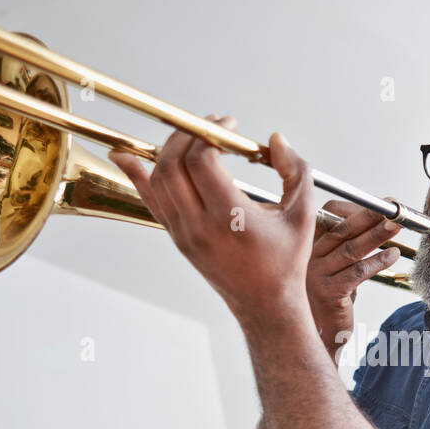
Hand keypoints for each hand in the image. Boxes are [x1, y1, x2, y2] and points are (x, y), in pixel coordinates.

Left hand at [109, 117, 315, 325]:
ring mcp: (184, 234)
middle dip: (186, 134)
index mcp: (232, 218)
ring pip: (158, 179)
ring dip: (168, 149)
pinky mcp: (177, 239)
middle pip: (173, 165)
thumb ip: (295, 170)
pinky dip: (138, 175)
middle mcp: (201, 227)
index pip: (202, 161)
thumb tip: (274, 139)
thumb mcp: (302, 213)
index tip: (227, 125)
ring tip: (190, 136)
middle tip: (207, 125)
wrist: (265, 303)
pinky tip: (127, 155)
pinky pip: (151, 200)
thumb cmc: (286, 259)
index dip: (210, 132)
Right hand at [308, 202, 402, 358]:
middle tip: (391, 208)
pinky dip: (377, 262)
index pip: (330, 216)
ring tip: (396, 226)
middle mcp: (307, 257)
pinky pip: (356, 273)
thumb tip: (377, 218)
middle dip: (369, 217)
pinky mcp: (329, 293)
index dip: (356, 208)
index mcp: (307, 243)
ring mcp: (316, 275)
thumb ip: (347, 242)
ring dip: (376, 236)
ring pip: (350, 250)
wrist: (320, 332)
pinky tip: (392, 255)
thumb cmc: (330, 295)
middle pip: (341, 230)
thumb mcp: (335, 264)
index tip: (381, 204)